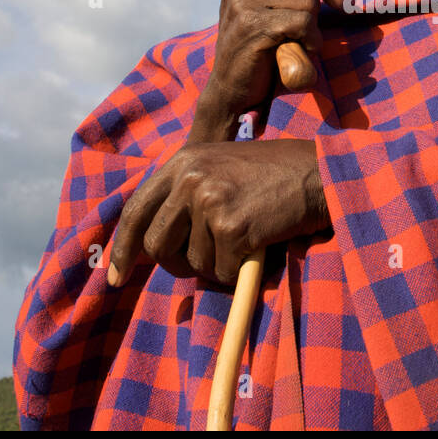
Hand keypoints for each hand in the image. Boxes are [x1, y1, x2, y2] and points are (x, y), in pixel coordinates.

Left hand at [106, 138, 328, 286]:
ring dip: (218, 265)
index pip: (136, 212)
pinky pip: (222, 271)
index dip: (123, 249)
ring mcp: (209, 200)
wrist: (320, 174)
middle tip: (205, 264)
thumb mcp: (220, 168)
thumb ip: (184, 194)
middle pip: (156, 244)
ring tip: (246, 240)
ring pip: (192, 263)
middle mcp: (189, 176)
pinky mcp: (231, 226)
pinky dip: (241, 270)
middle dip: (176, 265)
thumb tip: (150, 244)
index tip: (116, 277)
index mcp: (182, 160)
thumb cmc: (274, 176)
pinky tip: (259, 246)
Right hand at [199, 0, 343, 137]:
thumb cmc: (258, 46)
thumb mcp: (268, 5)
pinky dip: (310, 40)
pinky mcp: (252, 24)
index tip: (333, 1)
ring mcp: (242, 0)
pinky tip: (298, 51)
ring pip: (306, 1)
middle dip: (317, 1)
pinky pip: (303, 23)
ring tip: (297, 43)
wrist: (233, 88)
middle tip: (310, 27)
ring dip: (312, 27)